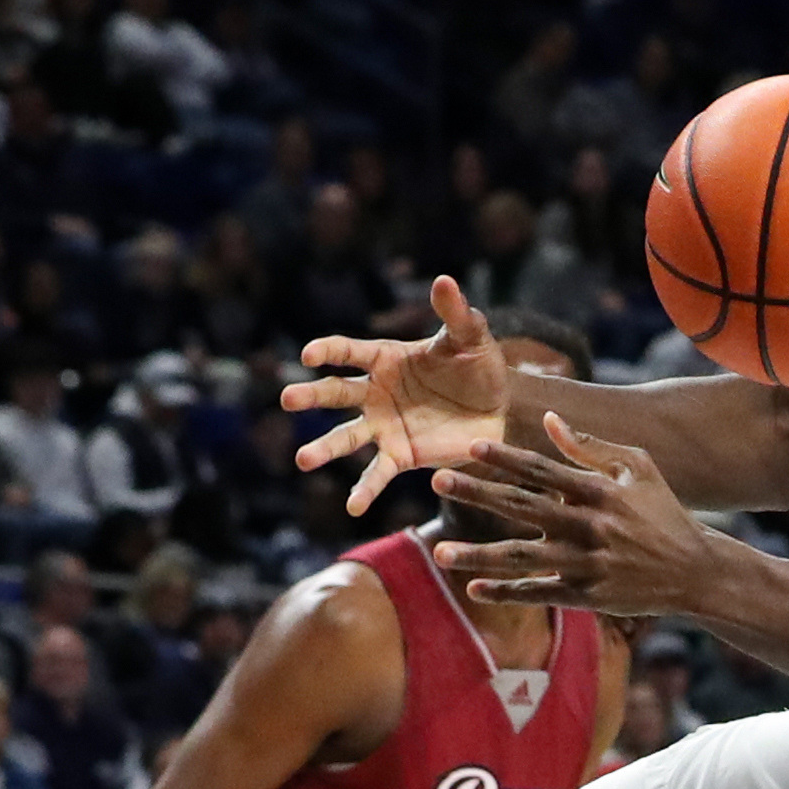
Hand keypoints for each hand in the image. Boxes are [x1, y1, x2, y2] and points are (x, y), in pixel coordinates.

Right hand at [283, 276, 512, 515]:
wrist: (501, 409)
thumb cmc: (480, 367)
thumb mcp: (471, 338)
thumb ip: (456, 314)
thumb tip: (444, 280)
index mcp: (386, 359)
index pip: (350, 352)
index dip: (329, 351)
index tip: (308, 355)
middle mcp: (377, 393)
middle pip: (336, 393)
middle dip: (311, 396)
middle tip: (287, 400)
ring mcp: (385, 426)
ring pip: (347, 437)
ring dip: (324, 448)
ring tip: (302, 460)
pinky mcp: (401, 455)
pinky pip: (378, 474)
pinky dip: (365, 491)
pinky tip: (353, 508)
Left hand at [432, 414, 713, 615]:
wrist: (695, 571)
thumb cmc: (663, 512)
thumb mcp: (638, 468)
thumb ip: (591, 446)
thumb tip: (551, 420)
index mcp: (600, 490)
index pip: (542, 470)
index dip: (505, 457)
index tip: (471, 446)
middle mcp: (589, 526)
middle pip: (522, 507)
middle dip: (477, 493)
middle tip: (437, 481)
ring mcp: (586, 565)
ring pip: (521, 559)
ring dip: (478, 557)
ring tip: (440, 553)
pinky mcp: (587, 597)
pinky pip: (538, 594)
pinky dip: (506, 593)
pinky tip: (473, 590)